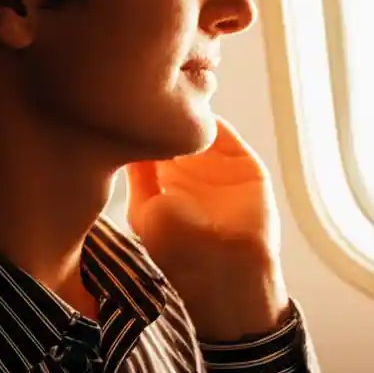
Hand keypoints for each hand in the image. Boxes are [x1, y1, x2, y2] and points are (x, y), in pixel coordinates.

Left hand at [126, 116, 289, 340]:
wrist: (227, 271)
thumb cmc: (178, 250)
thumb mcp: (143, 209)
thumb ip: (138, 172)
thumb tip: (129, 137)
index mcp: (163, 182)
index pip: (150, 142)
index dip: (141, 126)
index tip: (130, 109)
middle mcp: (190, 170)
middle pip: (175, 128)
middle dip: (163, 113)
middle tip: (152, 101)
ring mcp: (217, 166)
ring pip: (199, 126)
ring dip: (188, 114)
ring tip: (173, 104)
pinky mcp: (244, 164)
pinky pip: (226, 134)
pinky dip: (212, 121)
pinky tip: (196, 117)